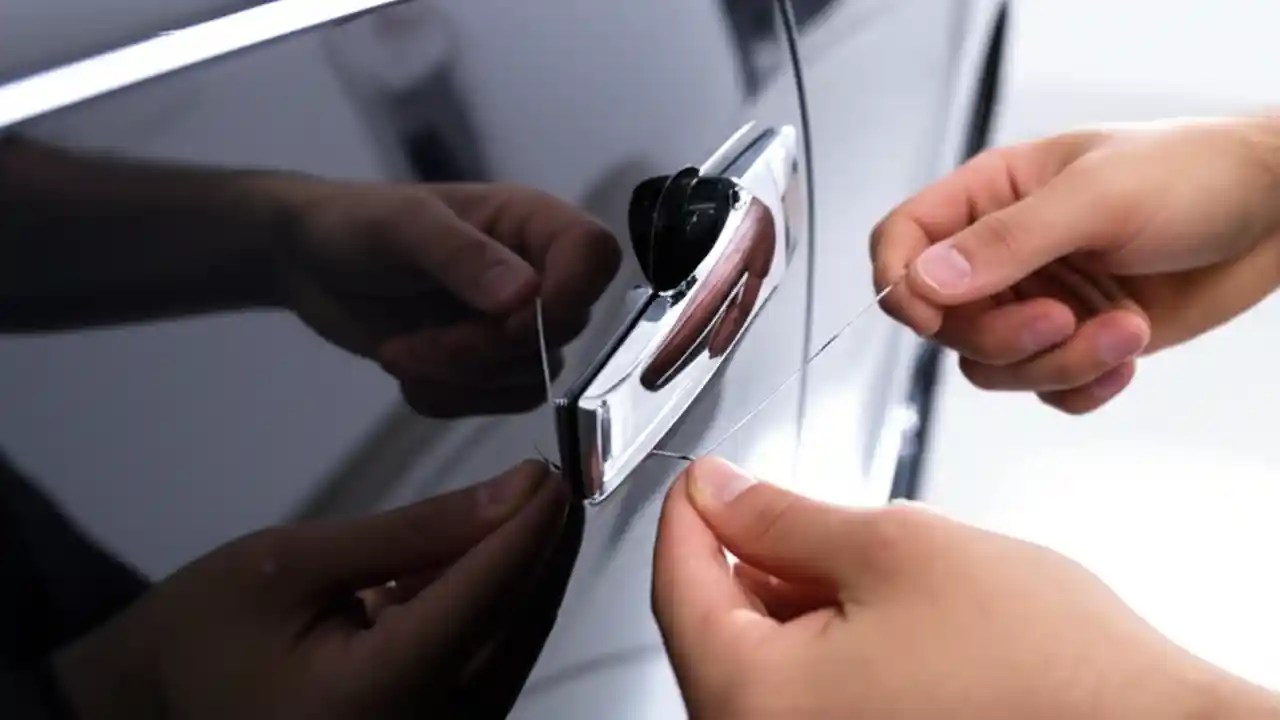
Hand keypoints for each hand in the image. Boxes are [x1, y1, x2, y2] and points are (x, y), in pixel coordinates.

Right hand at [54, 461, 567, 719]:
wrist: (159, 703)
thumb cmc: (205, 632)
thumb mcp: (293, 562)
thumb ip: (412, 532)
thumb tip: (514, 492)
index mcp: (375, 698)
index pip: (479, 603)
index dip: (526, 532)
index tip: (552, 473)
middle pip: (510, 628)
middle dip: (538, 547)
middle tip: (549, 479)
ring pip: (510, 645)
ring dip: (521, 574)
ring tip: (521, 506)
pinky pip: (485, 662)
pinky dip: (492, 605)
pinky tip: (484, 555)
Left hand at [259, 178, 621, 416]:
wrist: (310, 264)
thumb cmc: (355, 226)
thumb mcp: (400, 228)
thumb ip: (461, 257)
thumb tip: (525, 298)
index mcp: (530, 223)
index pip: (596, 255)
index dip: (568, 296)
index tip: (507, 321)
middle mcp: (538, 273)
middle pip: (561, 331)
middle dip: (482, 351)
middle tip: (414, 345)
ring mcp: (518, 324)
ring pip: (532, 378)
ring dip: (459, 379)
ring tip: (400, 354)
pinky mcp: (492, 366)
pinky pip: (501, 404)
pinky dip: (450, 400)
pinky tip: (409, 371)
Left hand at [652, 457, 1279, 718]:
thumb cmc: (1042, 666)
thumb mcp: (894, 549)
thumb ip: (783, 520)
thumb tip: (719, 495)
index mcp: (754, 705)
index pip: (679, 590)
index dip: (688, 515)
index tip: (702, 477)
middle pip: (715, 634)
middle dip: (745, 560)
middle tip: (784, 508)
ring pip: (762, 668)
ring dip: (787, 604)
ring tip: (849, 563)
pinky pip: (806, 702)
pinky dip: (820, 649)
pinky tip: (869, 614)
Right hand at [872, 116, 1279, 412]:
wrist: (1275, 216)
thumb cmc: (1194, 175)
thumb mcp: (1098, 197)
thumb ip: (1008, 241)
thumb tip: (926, 280)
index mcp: (991, 196)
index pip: (902, 239)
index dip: (900, 282)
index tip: (931, 316)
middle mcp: (1002, 253)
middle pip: (945, 320)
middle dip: (1003, 335)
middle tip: (1062, 320)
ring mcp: (1037, 299)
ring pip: (993, 365)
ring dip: (1057, 362)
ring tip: (1126, 328)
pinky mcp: (1076, 341)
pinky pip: (1044, 389)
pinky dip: (1080, 386)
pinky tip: (1128, 354)